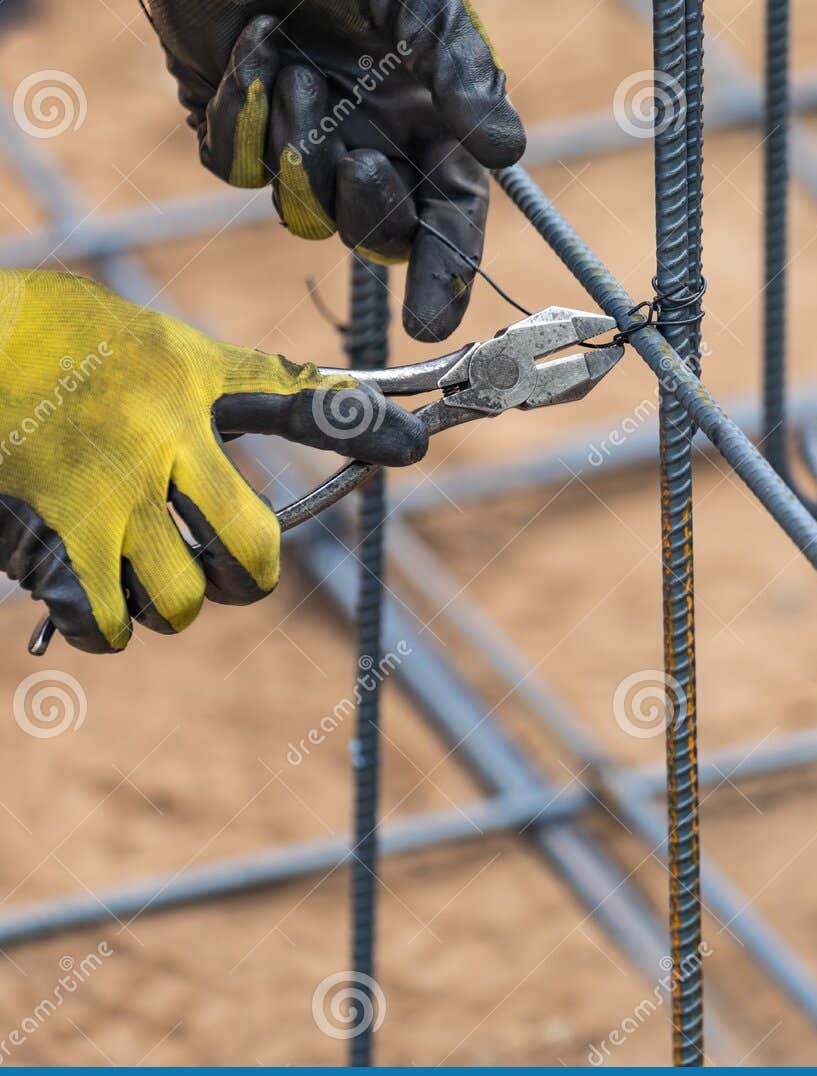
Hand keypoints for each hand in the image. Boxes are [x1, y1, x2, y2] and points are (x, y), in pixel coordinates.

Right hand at [0, 270, 426, 653]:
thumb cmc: (82, 347)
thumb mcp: (179, 353)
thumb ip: (266, 388)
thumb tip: (366, 400)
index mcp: (188, 400)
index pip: (298, 410)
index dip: (360, 426)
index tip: (416, 442)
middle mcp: (150, 452)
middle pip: (246, 558)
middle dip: (244, 578)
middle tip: (223, 568)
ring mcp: (93, 501)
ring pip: (174, 604)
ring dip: (168, 603)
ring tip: (146, 573)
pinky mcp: (39, 540)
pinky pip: (95, 623)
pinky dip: (102, 625)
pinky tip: (96, 595)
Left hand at [144, 0, 525, 341]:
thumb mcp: (422, 13)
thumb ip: (465, 82)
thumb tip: (508, 152)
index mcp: (429, 129)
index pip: (450, 223)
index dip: (445, 278)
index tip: (431, 323)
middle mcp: (372, 146)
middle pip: (378, 238)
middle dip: (367, 213)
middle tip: (358, 160)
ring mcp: (304, 144)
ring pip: (302, 210)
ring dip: (297, 145)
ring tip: (292, 65)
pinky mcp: (239, 132)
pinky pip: (237, 167)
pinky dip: (241, 115)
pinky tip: (250, 53)